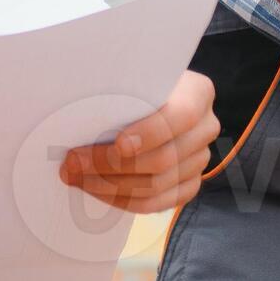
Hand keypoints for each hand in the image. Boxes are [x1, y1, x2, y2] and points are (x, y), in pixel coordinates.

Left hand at [57, 70, 217, 214]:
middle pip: (163, 159)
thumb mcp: (135, 77)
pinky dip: (124, 200)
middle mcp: (206, 127)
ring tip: (77, 177)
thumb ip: (121, 89)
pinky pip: (158, 203)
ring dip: (109, 186)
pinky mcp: (189, 184)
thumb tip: (82, 109)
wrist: (155, 99)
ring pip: (156, 186)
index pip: (181, 117)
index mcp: (198, 93)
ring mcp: (200, 159)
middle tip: (73, 162)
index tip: (118, 144)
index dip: (150, 133)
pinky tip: (97, 190)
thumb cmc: (138, 84)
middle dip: (110, 165)